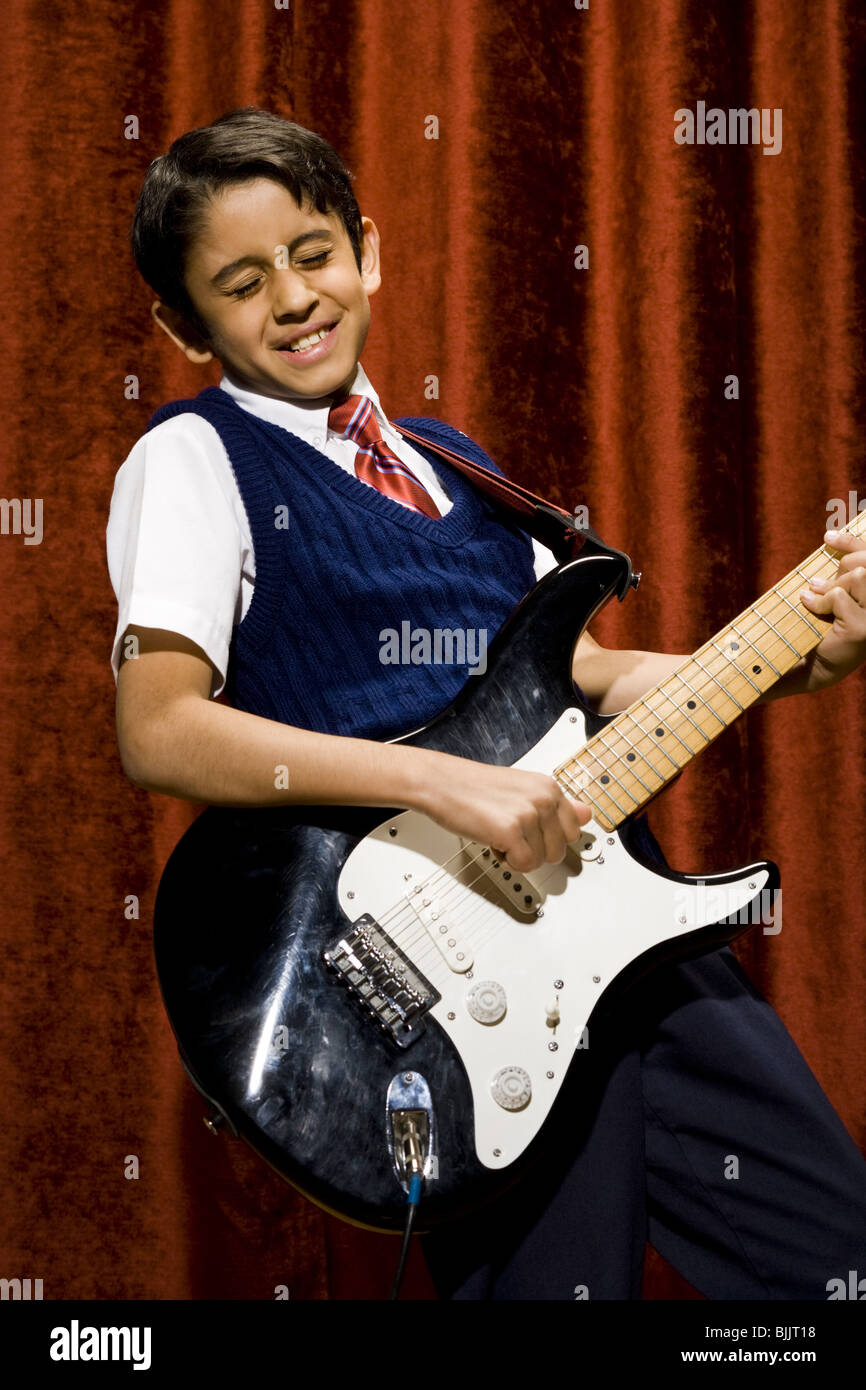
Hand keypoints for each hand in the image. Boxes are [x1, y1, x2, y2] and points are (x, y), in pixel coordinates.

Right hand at [418, 755, 590, 872]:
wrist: (441, 782)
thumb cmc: (474, 787)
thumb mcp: (523, 789)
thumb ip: (557, 805)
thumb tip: (586, 814)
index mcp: (549, 787)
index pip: (574, 828)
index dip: (550, 838)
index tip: (535, 835)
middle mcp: (543, 798)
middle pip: (560, 850)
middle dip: (535, 850)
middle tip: (511, 832)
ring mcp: (529, 814)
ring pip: (541, 860)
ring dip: (518, 855)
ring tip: (499, 833)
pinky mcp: (511, 831)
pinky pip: (523, 865)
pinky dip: (506, 861)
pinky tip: (493, 841)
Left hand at [798, 528, 865, 689]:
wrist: (816, 665)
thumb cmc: (826, 626)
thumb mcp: (837, 592)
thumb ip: (844, 570)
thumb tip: (831, 536)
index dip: (853, 543)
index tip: (827, 537)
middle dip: (840, 569)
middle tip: (819, 585)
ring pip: (857, 577)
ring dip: (831, 586)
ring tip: (817, 597)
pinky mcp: (861, 629)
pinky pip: (839, 597)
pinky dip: (820, 601)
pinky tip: (811, 607)